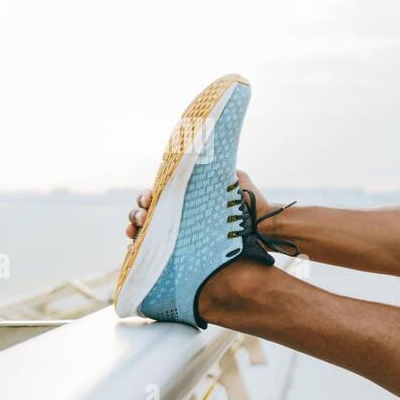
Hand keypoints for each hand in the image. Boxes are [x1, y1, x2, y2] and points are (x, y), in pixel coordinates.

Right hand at [124, 168, 271, 239]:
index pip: (158, 197)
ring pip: (150, 232)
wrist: (264, 226)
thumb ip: (216, 166)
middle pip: (148, 214)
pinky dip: (145, 249)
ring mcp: (185, 233)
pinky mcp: (189, 250)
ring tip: (135, 232)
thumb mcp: (233, 178)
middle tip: (142, 217)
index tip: (148, 200)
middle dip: (138, 214)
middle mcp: (183, 215)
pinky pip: (161, 251)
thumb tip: (199, 148)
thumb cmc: (250, 201)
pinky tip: (137, 249)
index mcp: (187, 197)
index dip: (146, 198)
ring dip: (137, 229)